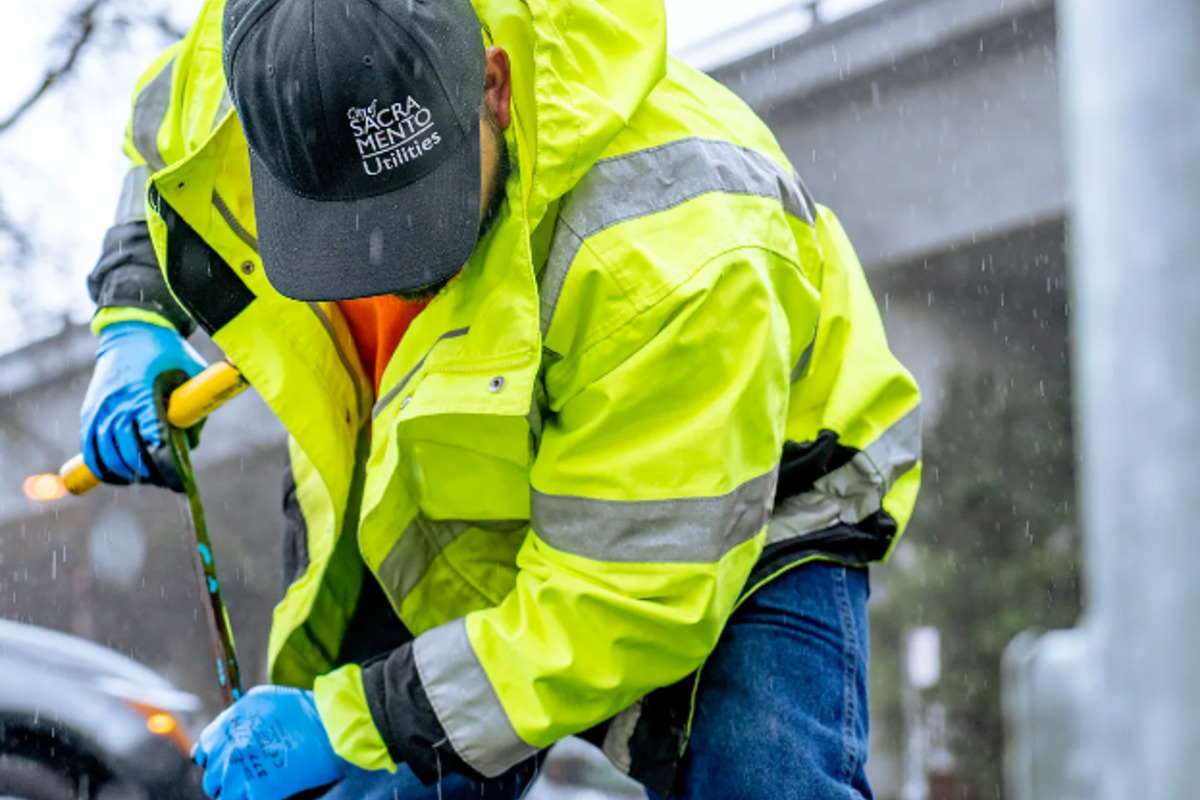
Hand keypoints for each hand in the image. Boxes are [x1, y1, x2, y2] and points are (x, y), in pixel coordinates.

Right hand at [79, 320, 205, 490]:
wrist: (130, 331)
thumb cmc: (167, 353)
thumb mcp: (190, 373)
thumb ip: (194, 409)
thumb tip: (191, 446)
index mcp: (142, 391)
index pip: (150, 432)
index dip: (161, 456)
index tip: (175, 473)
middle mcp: (117, 401)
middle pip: (125, 447)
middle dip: (144, 469)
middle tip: (163, 480)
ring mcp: (100, 407)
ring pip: (104, 451)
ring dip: (122, 471)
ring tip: (141, 479)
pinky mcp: (90, 411)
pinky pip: (89, 445)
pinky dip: (100, 464)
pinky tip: (115, 474)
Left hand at [193, 686, 347, 799]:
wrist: (329, 725)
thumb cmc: (300, 708)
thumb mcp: (260, 699)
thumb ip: (236, 716)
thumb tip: (228, 729)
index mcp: (223, 732)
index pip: (202, 754)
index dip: (216, 758)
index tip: (230, 760)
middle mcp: (227, 755)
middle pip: (212, 780)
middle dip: (228, 778)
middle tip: (249, 774)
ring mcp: (241, 777)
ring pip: (226, 797)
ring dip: (239, 793)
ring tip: (258, 784)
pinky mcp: (260, 794)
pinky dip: (253, 797)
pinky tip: (269, 790)